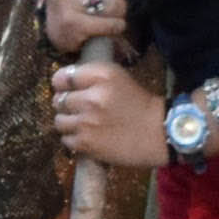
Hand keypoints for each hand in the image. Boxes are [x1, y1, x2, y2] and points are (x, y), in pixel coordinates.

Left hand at [50, 55, 168, 168]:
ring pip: (59, 121)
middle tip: (78, 109)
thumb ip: (92, 76)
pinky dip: (73, 139)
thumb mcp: (118, 78)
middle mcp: (92, 97)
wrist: (159, 133)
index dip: (62, 84)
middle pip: (58, 100)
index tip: (67, 89)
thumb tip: (64, 82)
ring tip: (81, 124)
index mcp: (101, 76)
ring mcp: (87, 121)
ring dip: (67, 123)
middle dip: (66, 105)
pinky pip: (65, 140)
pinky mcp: (86, 143)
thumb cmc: (140, 104)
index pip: (62, 77)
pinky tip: (87, 137)